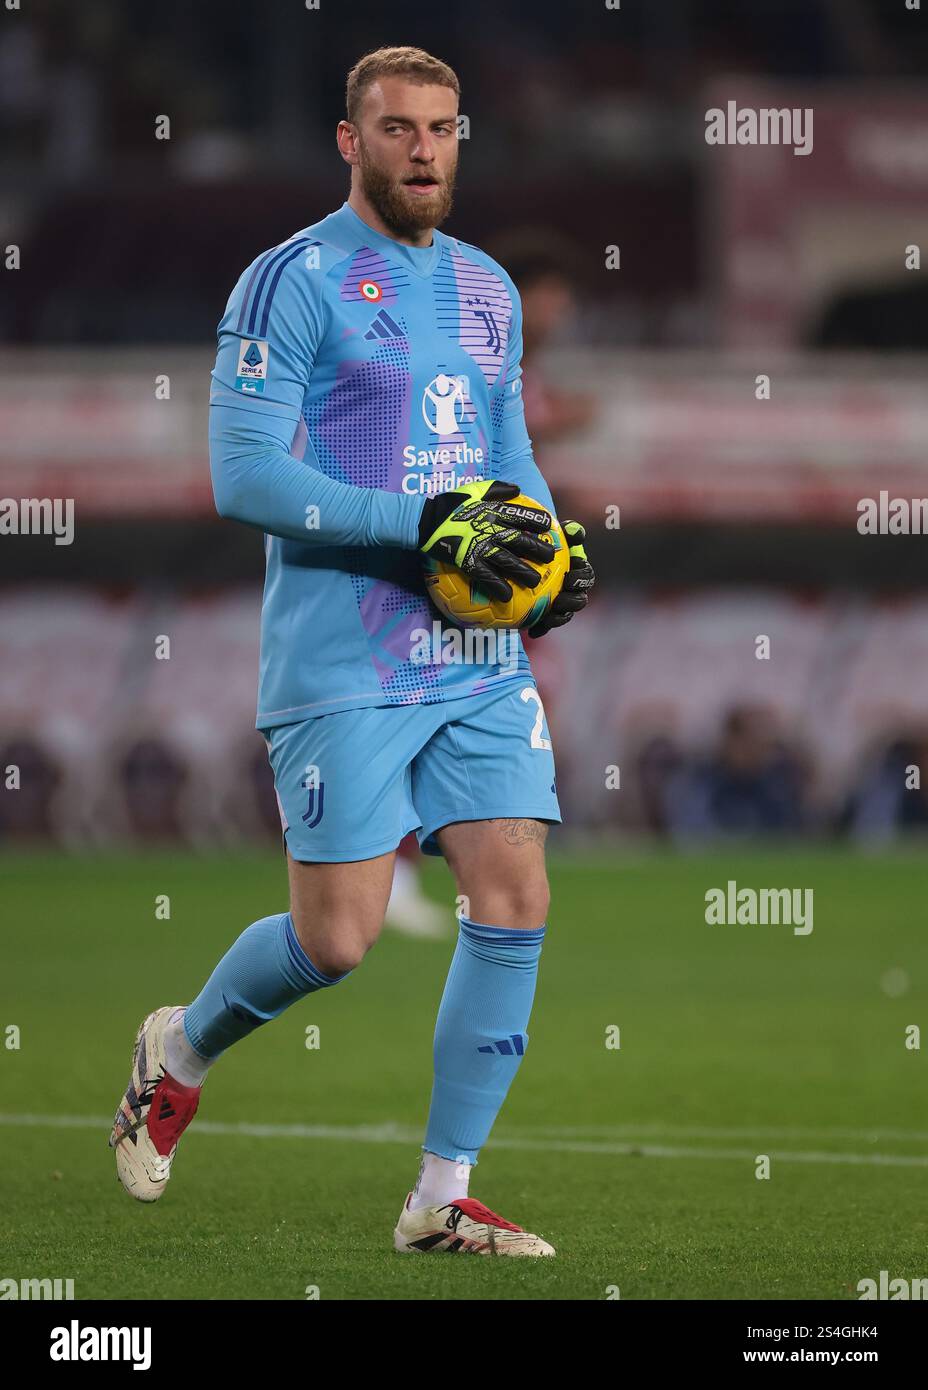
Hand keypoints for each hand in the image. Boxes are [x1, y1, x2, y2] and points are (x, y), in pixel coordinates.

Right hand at [418, 479, 554, 602]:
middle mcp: (493, 529)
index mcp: (495, 511)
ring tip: (535, 581)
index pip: (523, 516)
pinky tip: (507, 596)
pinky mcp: (470, 561)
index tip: (548, 527)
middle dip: (538, 550)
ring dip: (524, 572)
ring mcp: (482, 547)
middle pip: (522, 541)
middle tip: (549, 558)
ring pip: (509, 561)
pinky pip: (487, 577)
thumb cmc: (452, 503)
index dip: (538, 522)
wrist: (427, 521)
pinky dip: (498, 586)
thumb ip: (498, 488)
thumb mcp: (476, 489)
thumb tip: (517, 489)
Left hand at [527, 520, 593, 636]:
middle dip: (575, 596)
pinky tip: (532, 631)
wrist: (517, 560)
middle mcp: (573, 587)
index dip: (582, 577)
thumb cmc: (536, 544)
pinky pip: (549, 624)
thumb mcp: (547, 535)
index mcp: (576, 569)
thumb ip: (564, 531)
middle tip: (562, 593)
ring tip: (552, 613)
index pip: (585, 574)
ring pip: (568, 612)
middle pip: (581, 595)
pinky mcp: (549, 615)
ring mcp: (562, 602)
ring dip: (563, 614)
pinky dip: (542, 627)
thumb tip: (573, 529)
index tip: (570, 575)